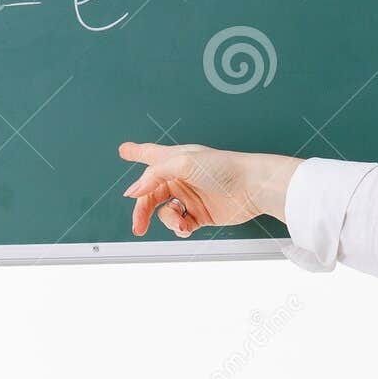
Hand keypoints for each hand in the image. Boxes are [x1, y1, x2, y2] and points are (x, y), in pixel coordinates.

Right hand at [118, 141, 302, 236]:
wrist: (253, 187)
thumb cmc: (224, 168)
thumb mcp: (183, 162)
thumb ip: (154, 175)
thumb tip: (133, 191)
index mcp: (175, 160)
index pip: (150, 155)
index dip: (136, 152)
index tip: (124, 150)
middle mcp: (181, 178)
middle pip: (151, 194)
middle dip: (142, 210)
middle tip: (138, 225)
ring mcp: (191, 197)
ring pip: (165, 212)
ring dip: (168, 220)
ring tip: (180, 222)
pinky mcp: (201, 215)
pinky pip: (181, 224)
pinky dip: (180, 228)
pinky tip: (186, 227)